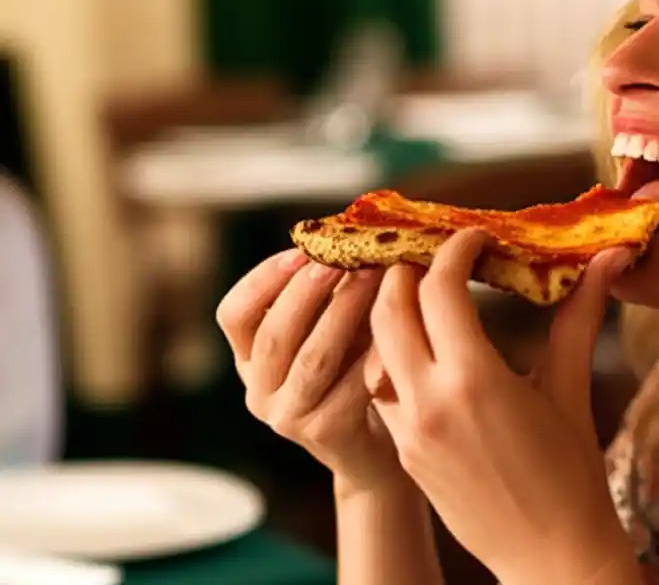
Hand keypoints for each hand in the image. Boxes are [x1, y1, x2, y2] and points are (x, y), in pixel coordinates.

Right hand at [216, 251, 403, 494]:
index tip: (301, 249)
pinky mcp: (325, 433)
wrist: (374, 451)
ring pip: (312, 358)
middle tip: (343, 258)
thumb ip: (329, 294)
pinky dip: (374, 351)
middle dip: (309, 290)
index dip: (263, 279)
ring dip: (343, 312)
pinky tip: (396, 327)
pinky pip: (350, 385)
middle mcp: (258, 391)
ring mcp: (288, 416)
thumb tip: (353, 235)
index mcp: (249, 360)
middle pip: (273, 334)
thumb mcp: (332, 330)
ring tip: (372, 278)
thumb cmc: (354, 374)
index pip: (233, 315)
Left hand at [366, 230, 639, 584]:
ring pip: (374, 346)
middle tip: (436, 254)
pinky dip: (391, 354)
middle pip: (388, 307)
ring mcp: (408, 429)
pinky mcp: (402, 450)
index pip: (439, 288)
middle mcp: (429, 401)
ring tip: (422, 294)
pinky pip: (379, 387)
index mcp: (474, 379)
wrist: (551, 556)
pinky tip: (421, 346)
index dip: (454, 250)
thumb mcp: (570, 388)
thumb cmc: (573, 475)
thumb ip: (580, 315)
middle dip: (407, 271)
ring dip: (390, 311)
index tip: (475, 238)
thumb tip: (611, 258)